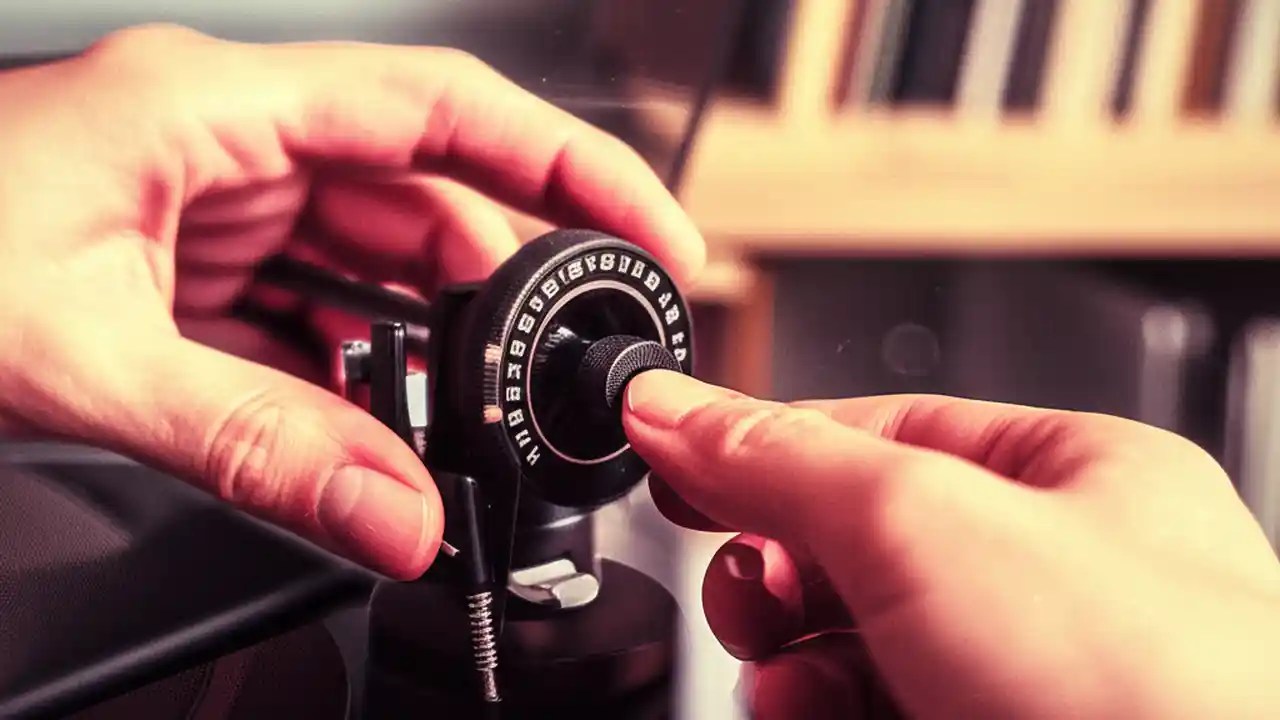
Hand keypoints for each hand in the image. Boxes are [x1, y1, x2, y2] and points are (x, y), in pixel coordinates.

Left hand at [0, 25, 703, 579]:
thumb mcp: (78, 361)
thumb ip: (256, 445)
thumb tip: (393, 512)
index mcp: (216, 110)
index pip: (445, 114)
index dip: (569, 171)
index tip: (647, 235)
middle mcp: (224, 144)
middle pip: (418, 205)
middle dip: (488, 302)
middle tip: (540, 390)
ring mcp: (202, 209)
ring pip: (362, 274)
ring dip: (411, 359)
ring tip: (445, 436)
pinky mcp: (179, 271)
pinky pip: (302, 321)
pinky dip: (342, 382)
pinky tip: (359, 435)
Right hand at [624, 371, 1279, 718]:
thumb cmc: (1154, 692)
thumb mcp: (926, 525)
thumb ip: (783, 459)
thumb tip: (672, 411)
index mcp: (1069, 481)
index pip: (879, 431)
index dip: (769, 444)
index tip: (674, 459)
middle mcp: (1050, 583)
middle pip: (854, 546)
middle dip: (779, 573)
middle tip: (752, 595)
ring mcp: (1019, 681)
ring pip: (852, 647)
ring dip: (792, 663)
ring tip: (791, 684)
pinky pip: (865, 711)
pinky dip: (818, 714)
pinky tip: (812, 717)